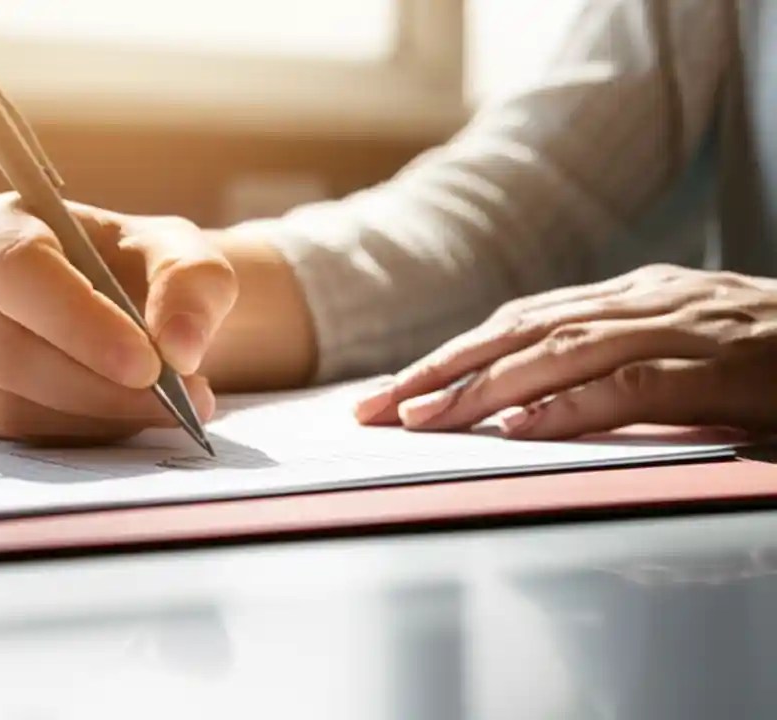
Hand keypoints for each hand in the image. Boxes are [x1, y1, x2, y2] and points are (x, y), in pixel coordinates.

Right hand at [0, 193, 236, 444]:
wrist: (130, 307)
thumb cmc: (142, 269)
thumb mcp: (185, 257)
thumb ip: (193, 287)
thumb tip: (179, 348)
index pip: (16, 268)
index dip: (77, 320)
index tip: (148, 363)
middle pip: (5, 349)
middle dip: (96, 386)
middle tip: (178, 400)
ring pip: (8, 401)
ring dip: (96, 415)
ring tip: (169, 408)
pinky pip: (14, 432)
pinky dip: (80, 433)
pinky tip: (126, 416)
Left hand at [353, 264, 776, 438]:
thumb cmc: (766, 357)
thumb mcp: (679, 350)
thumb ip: (609, 368)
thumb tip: (528, 406)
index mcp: (628, 299)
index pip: (516, 323)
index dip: (448, 358)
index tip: (392, 393)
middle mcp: (643, 303)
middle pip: (516, 332)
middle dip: (439, 373)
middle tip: (376, 410)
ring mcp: (681, 328)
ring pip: (558, 352)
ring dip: (482, 389)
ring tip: (422, 419)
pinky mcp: (720, 366)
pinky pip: (631, 384)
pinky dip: (569, 405)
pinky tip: (519, 428)